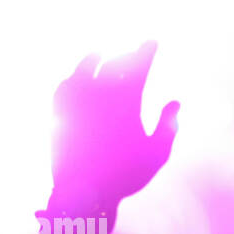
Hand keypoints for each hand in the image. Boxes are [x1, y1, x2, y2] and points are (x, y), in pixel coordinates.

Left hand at [52, 41, 179, 208]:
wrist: (83, 192)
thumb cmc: (125, 176)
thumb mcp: (156, 154)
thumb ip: (168, 125)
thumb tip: (175, 103)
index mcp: (127, 99)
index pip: (139, 63)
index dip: (146, 50)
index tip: (151, 42)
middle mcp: (100, 92)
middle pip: (114, 62)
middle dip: (125, 55)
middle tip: (132, 52)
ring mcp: (76, 100)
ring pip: (85, 67)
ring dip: (95, 59)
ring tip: (99, 55)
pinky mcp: (58, 112)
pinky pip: (65, 85)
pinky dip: (73, 78)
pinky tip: (75, 79)